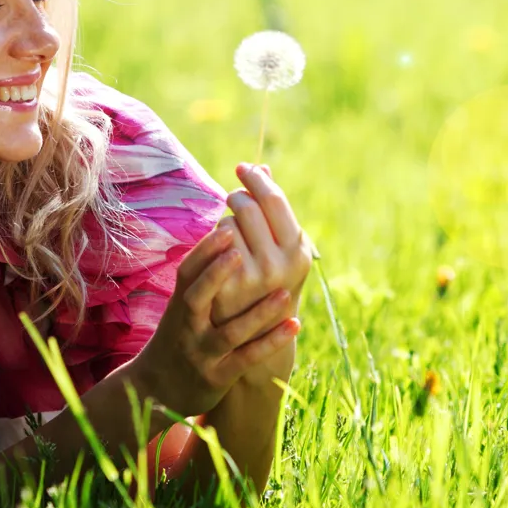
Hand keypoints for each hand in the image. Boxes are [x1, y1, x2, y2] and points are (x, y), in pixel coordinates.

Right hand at [132, 223, 301, 417]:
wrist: (156, 388)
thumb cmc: (179, 335)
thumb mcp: (181, 307)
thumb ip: (202, 279)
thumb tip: (232, 231)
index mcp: (179, 305)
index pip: (187, 273)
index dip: (204, 251)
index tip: (226, 227)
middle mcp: (188, 327)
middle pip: (197, 298)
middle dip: (216, 274)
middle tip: (240, 250)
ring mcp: (202, 353)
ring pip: (229, 333)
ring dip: (257, 314)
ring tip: (284, 293)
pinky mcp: (217, 377)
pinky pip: (247, 359)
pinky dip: (271, 342)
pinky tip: (294, 324)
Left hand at [210, 163, 315, 328]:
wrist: (248, 341)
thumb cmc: (264, 287)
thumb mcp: (279, 252)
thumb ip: (273, 212)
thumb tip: (262, 166)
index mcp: (298, 253)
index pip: (275, 200)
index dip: (257, 179)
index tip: (243, 168)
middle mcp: (279, 266)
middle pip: (248, 206)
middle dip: (237, 197)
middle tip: (233, 201)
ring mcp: (252, 279)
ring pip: (227, 223)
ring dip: (226, 224)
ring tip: (231, 239)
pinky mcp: (225, 290)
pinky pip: (210, 245)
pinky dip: (211, 244)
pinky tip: (216, 254)